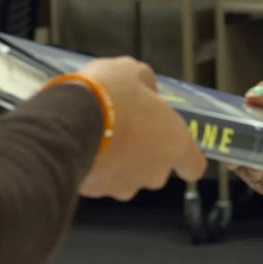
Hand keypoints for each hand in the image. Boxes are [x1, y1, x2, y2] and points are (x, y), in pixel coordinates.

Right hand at [73, 57, 205, 199]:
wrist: (68, 121)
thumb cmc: (109, 94)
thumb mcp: (132, 71)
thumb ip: (146, 84)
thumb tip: (147, 90)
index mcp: (175, 144)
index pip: (194, 165)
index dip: (185, 158)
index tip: (174, 147)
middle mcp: (155, 173)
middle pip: (156, 169)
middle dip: (143, 153)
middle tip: (125, 127)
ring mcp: (125, 186)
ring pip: (126, 176)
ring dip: (117, 161)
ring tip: (98, 134)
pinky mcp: (97, 192)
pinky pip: (99, 179)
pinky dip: (93, 166)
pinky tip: (81, 145)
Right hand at [233, 80, 262, 219]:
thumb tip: (252, 94)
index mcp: (252, 123)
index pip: (227, 124)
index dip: (222, 124)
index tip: (223, 122)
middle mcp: (249, 147)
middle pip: (228, 149)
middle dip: (232, 148)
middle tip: (242, 144)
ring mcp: (258, 168)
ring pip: (246, 168)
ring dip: (254, 165)